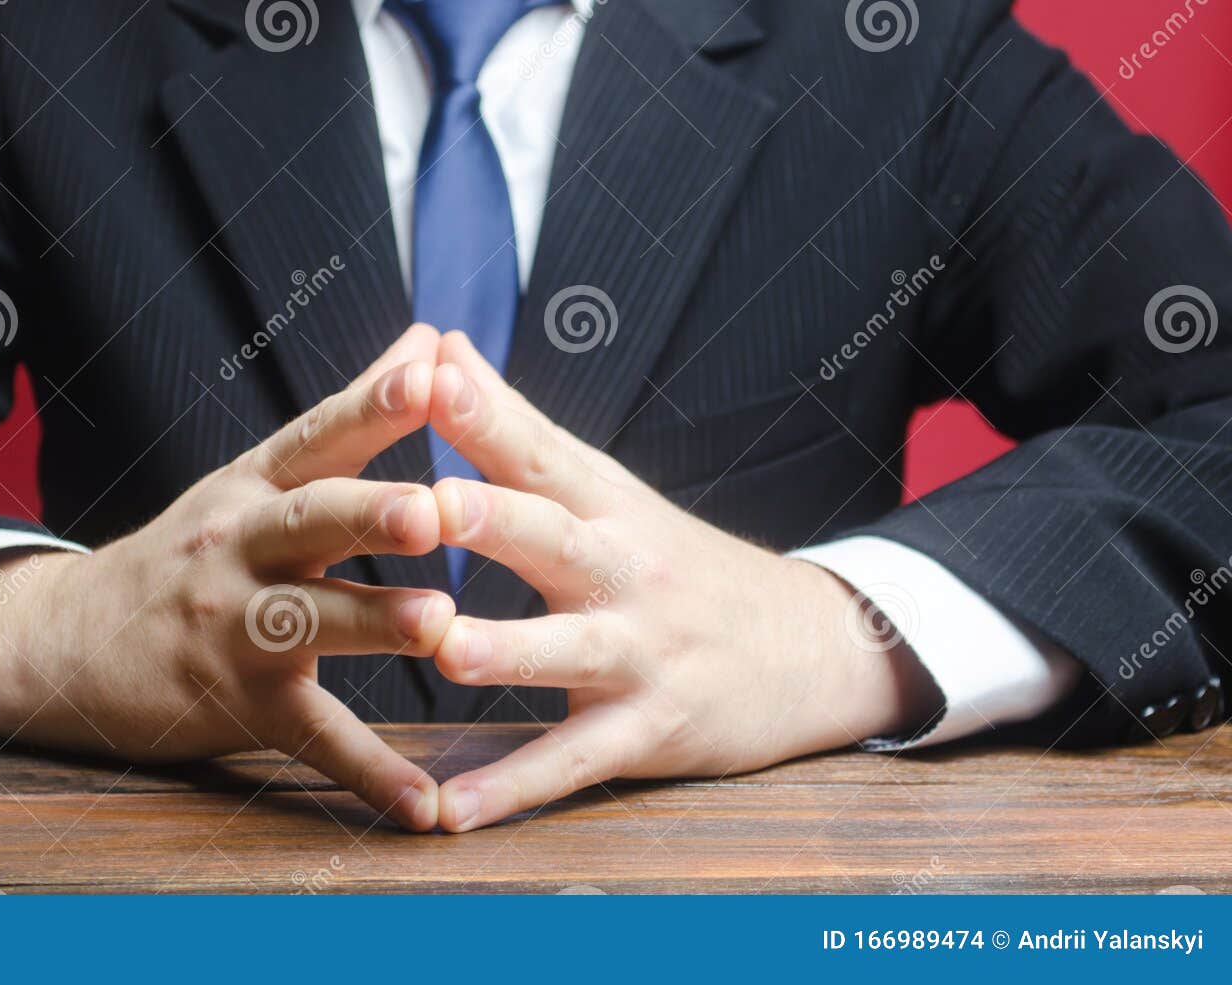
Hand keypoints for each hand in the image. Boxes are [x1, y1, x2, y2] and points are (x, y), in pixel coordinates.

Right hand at [0, 325, 451, 829]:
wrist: (65, 642)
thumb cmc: (191, 552)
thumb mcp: (257, 477)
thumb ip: (353, 416)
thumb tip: (433, 338)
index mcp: (254, 488)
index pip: (318, 436)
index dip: (372, 404)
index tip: (431, 373)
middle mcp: (239, 547)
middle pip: (307, 521)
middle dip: (370, 513)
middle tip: (433, 508)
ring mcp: (232, 627)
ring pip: (307, 621)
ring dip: (372, 622)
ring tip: (439, 625)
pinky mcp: (235, 704)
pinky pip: (309, 740)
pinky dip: (367, 774)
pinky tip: (422, 805)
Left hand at [424, 332, 938, 831]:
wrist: (809, 649)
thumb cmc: (674, 562)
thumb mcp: (606, 489)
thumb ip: (514, 426)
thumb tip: (440, 344)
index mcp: (604, 507)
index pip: (540, 450)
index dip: (485, 413)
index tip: (426, 373)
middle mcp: (623, 571)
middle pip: (557, 538)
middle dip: (496, 520)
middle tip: (433, 501)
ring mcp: (639, 654)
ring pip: (569, 652)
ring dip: (508, 651)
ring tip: (447, 650)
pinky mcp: (647, 731)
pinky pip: (573, 762)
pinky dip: (513, 789)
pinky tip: (453, 812)